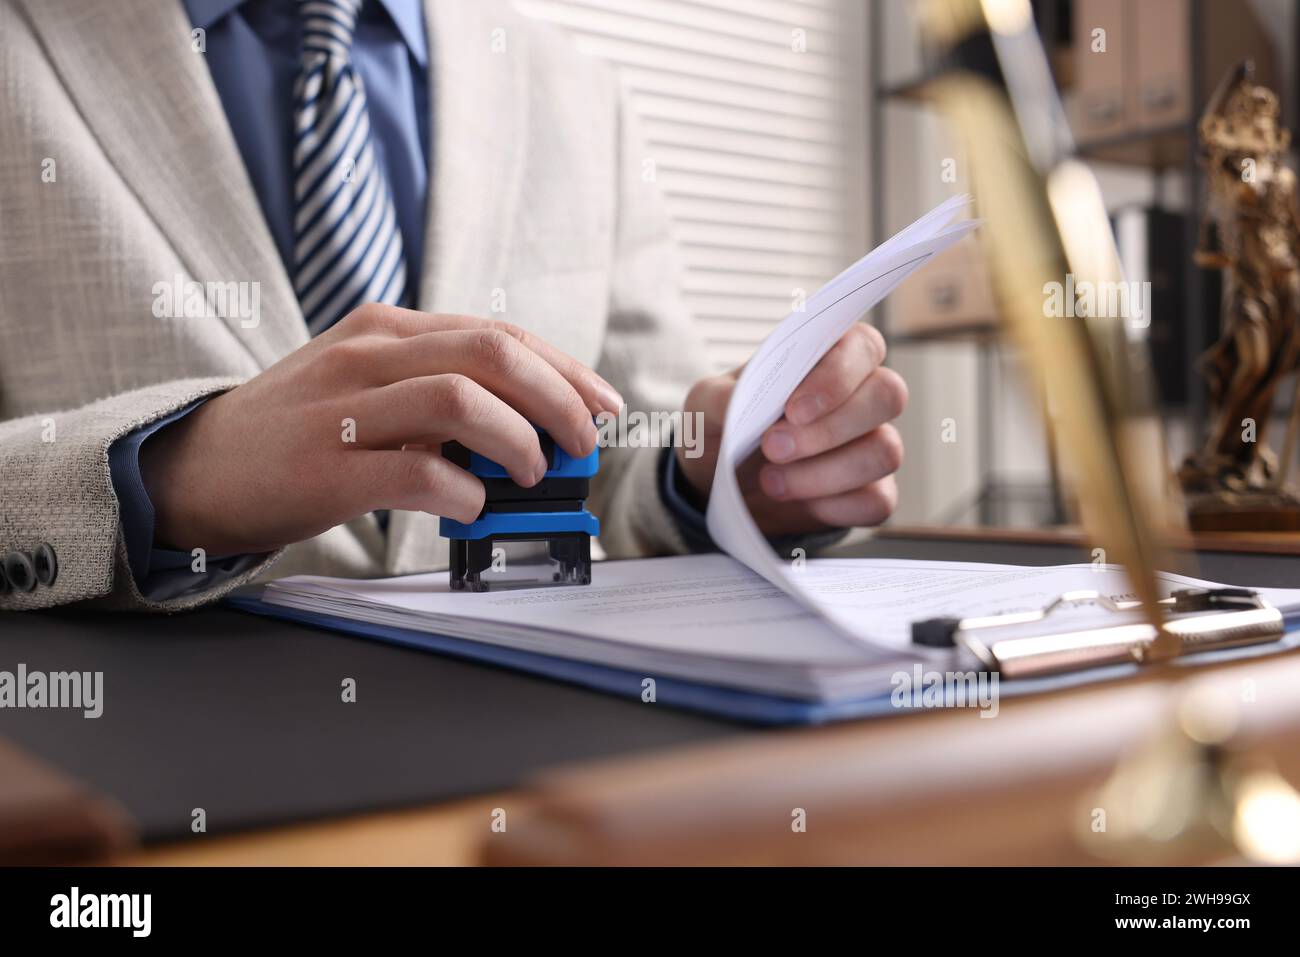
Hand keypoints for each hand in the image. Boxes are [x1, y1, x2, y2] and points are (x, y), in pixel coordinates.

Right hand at [140, 304, 622, 553]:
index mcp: (386, 329)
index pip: (498, 333)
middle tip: (584, 441)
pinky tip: (472, 508)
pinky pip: (417, 472)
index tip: (602, 403)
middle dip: (558, 397)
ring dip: (518, 441)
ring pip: (461, 400)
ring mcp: (343, 408)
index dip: (564, 368)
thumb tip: (531, 428)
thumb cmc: (298, 431)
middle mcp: (367, 355)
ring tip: (533, 474)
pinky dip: (462, 493)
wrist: (194, 468)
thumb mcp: (367, 387)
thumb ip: (438, 393)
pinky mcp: (325, 466)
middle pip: (492, 353)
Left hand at [677, 322, 905, 536]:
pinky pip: (879, 499)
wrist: (720, 486)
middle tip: (773, 448)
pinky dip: (835, 506)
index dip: (838, 376)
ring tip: (772, 482)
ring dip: (825, 473)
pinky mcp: (871, 491)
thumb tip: (739, 402)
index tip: (792, 409)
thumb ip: (719, 397)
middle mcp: (861, 395)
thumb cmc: (723, 428)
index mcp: (828, 357)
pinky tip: (799, 502)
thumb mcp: (704, 406)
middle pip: (889, 395)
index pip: (864, 346)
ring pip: (885, 451)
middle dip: (829, 429)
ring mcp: (872, 444)